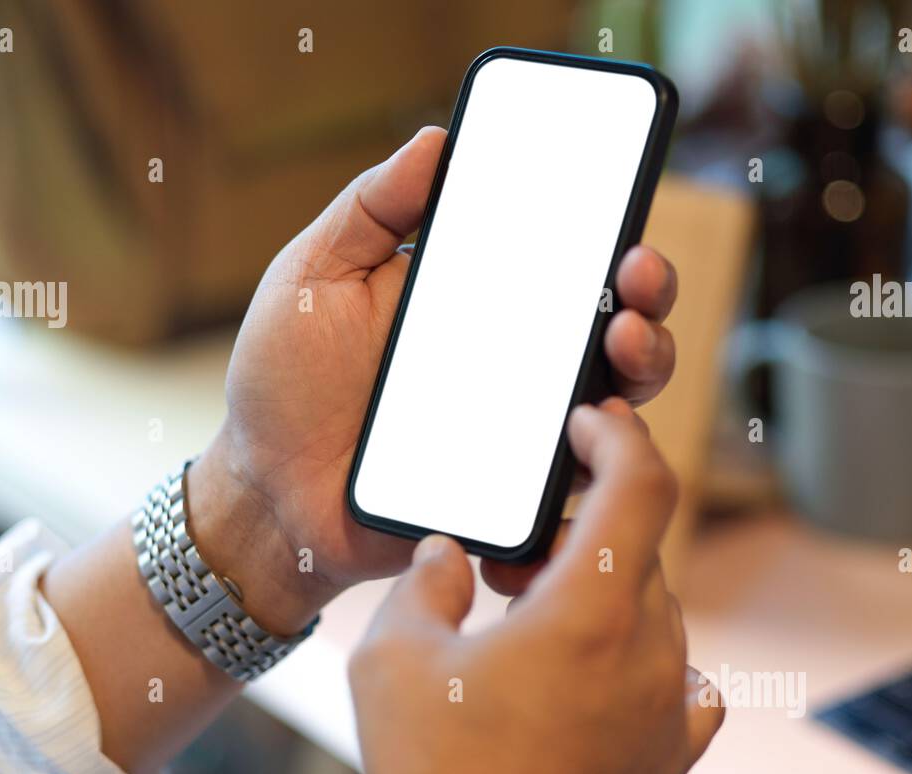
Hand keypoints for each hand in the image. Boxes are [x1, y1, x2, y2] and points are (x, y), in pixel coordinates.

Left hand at [189, 127, 678, 633]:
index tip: (623, 215)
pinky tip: (589, 439)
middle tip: (633, 280)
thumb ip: (370, 209)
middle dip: (648, 299)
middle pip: (614, 327)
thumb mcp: (315, 276)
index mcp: (477, 301)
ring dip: (642, 369)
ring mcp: (517, 431)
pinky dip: (599, 464)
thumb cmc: (285, 379)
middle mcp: (514, 363)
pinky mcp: (507, 496)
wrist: (263, 487)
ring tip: (620, 350)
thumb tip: (436, 139)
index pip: (565, 260)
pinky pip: (573, 486)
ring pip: (614, 403)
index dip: (610, 235)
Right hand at [348, 399, 722, 773]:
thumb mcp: (392, 659)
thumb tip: (445, 554)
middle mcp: (651, 651)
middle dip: (582, 525)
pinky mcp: (670, 754)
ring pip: (652, 608)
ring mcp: (669, 705)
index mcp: (592, 611)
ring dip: (601, 590)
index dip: (619, 435)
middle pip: (639, 546)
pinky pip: (674, 675)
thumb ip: (422, 581)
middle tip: (516, 549)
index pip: (641, 483)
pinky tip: (586, 673)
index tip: (590, 420)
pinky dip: (634, 652)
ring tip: (532, 615)